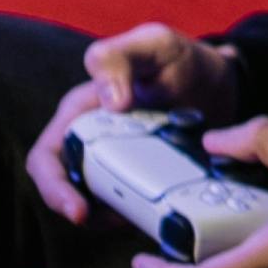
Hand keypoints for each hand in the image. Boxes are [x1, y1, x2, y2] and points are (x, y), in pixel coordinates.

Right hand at [25, 22, 241, 222]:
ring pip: (96, 205)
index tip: (78, 211)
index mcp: (79, 114)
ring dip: (114, 218)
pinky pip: (127, 208)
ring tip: (146, 214)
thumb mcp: (153, 45)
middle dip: (85, 212)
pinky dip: (137, 216)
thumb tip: (111, 103)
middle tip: (118, 222)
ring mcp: (114, 165)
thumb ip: (120, 59)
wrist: (221, 84)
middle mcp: (89, 142)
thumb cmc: (180, 60)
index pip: (46, 159)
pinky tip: (161, 213)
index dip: (53, 188)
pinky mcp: (139, 181)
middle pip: (67, 190)